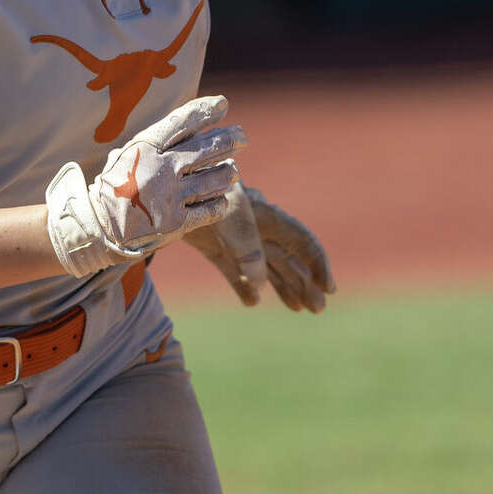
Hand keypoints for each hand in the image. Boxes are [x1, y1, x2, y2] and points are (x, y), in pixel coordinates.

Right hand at [45, 96, 243, 277]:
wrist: (99, 228)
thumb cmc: (115, 186)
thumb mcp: (127, 156)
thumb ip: (155, 142)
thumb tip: (189, 122)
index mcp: (146, 147)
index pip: (183, 121)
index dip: (206, 110)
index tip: (223, 104)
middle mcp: (161, 168)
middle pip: (207, 149)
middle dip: (229, 140)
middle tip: (242, 137)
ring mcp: (170, 195)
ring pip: (214, 179)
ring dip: (228, 173)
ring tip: (233, 170)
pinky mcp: (176, 222)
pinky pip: (210, 209)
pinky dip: (219, 203)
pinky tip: (222, 200)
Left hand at [189, 185, 334, 311]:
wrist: (163, 183)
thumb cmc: (202, 193)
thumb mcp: (226, 217)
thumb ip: (245, 252)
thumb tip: (258, 288)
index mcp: (264, 214)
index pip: (300, 240)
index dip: (317, 264)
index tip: (329, 289)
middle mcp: (253, 227)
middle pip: (286, 257)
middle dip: (304, 282)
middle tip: (317, 310)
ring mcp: (232, 238)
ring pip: (264, 266)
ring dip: (282, 286)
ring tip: (297, 308)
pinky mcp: (211, 247)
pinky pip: (232, 270)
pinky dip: (243, 285)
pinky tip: (252, 302)